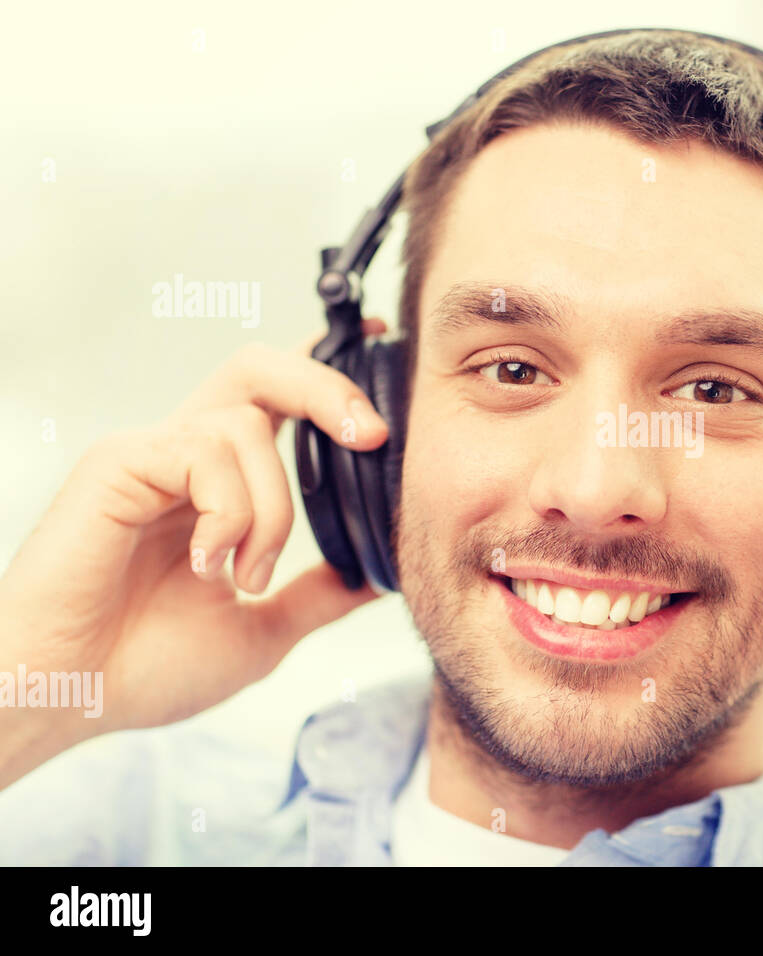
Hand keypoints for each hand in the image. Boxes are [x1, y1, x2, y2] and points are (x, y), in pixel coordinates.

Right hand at [0, 322, 388, 783]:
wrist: (68, 696)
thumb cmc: (143, 667)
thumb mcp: (260, 628)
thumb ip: (318, 594)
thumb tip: (378, 576)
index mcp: (216, 485)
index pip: (276, 402)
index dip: (326, 374)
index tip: (377, 349)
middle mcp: (184, 457)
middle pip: (262, 370)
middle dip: (328, 386)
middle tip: (373, 437)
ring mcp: (150, 455)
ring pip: (249, 426)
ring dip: (272, 510)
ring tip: (246, 576)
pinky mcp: (118, 463)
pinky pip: (204, 454)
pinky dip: (229, 512)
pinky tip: (206, 565)